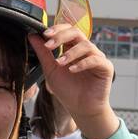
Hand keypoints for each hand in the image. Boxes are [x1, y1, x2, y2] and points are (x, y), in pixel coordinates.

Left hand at [29, 24, 117, 138]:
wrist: (80, 109)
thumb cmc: (68, 90)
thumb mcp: (51, 70)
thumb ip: (43, 53)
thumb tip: (32, 36)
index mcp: (73, 48)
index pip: (67, 30)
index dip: (57, 29)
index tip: (44, 34)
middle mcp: (86, 50)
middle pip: (76, 32)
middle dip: (61, 36)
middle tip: (49, 44)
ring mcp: (97, 57)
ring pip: (85, 45)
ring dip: (70, 53)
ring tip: (59, 62)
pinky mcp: (105, 67)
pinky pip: (95, 60)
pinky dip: (82, 63)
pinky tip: (72, 70)